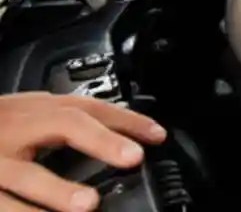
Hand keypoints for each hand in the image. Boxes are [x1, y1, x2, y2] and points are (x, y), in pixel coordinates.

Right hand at [0, 92, 165, 210]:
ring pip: (21, 174)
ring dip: (54, 190)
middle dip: (98, 140)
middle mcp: (13, 129)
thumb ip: (63, 124)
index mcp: (32, 111)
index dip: (125, 119)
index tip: (157, 136)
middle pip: (59, 125)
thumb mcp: (23, 117)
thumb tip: (123, 139)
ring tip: (87, 205)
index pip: (85, 107)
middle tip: (131, 158)